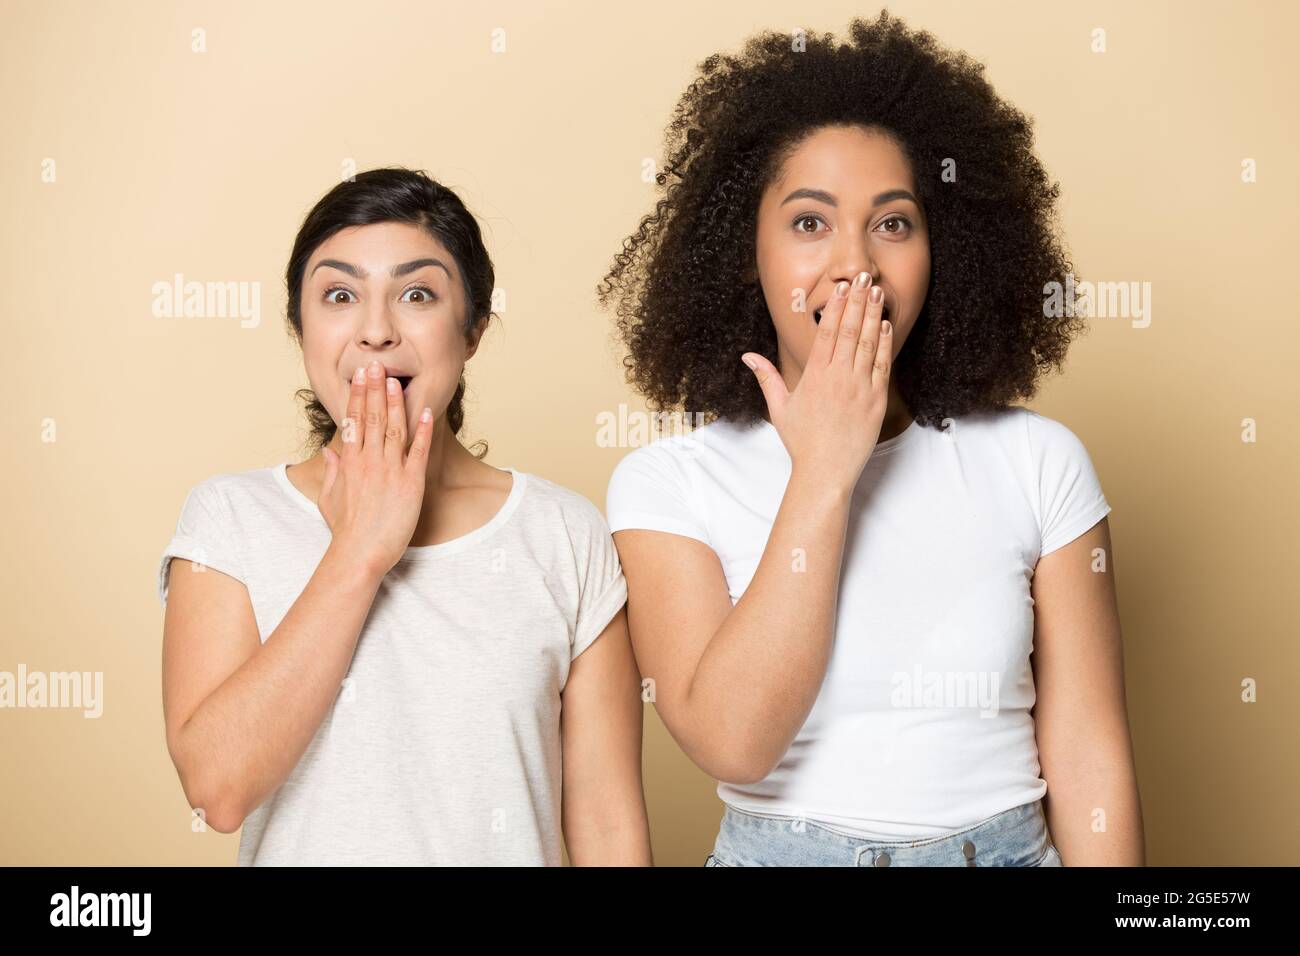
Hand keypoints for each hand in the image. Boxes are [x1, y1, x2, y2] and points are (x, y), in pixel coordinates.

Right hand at [317, 359, 434, 577]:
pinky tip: (426, 412)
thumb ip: (331, 471)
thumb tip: (330, 451)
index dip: (358, 394)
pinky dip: (422, 431)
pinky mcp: (410, 483)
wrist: (359, 553)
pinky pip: (418, 451)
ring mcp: (390, 471)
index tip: (361, 375)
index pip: (353, 420)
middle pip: (371, 417)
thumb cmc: (345, 530)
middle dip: (374, 389)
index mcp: (349, 462)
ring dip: (395, 403)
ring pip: (393, 428)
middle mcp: (368, 461)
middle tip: (377, 365)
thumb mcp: (329, 498)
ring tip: (397, 381)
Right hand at [741, 271, 892, 492]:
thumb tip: (747, 356)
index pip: (827, 332)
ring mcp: (860, 389)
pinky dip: (885, 344)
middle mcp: (838, 378)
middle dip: (857, 301)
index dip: (835, 306)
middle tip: (864, 276)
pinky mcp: (876, 402)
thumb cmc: (801, 442)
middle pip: (849, 330)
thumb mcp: (779, 408)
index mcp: (814, 377)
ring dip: (873, 315)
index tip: (840, 286)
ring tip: (877, 291)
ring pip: (868, 343)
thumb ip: (766, 378)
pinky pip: (883, 366)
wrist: (825, 472)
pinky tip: (885, 325)